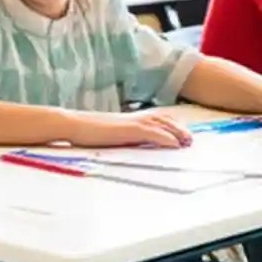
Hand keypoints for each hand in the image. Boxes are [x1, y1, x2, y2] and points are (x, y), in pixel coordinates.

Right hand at [70, 111, 192, 147]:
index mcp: (127, 119)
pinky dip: (165, 137)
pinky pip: (151, 133)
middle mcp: (132, 118)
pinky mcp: (127, 130)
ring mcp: (130, 123)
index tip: (180, 132)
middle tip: (190, 139)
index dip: (169, 124)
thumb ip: (118, 136)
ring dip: (177, 133)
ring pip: (161, 124)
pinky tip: (175, 144)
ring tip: (188, 142)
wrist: (71, 124)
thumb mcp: (105, 133)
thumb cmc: (83, 132)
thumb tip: (123, 143)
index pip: (154, 118)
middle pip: (162, 119)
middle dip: (178, 128)